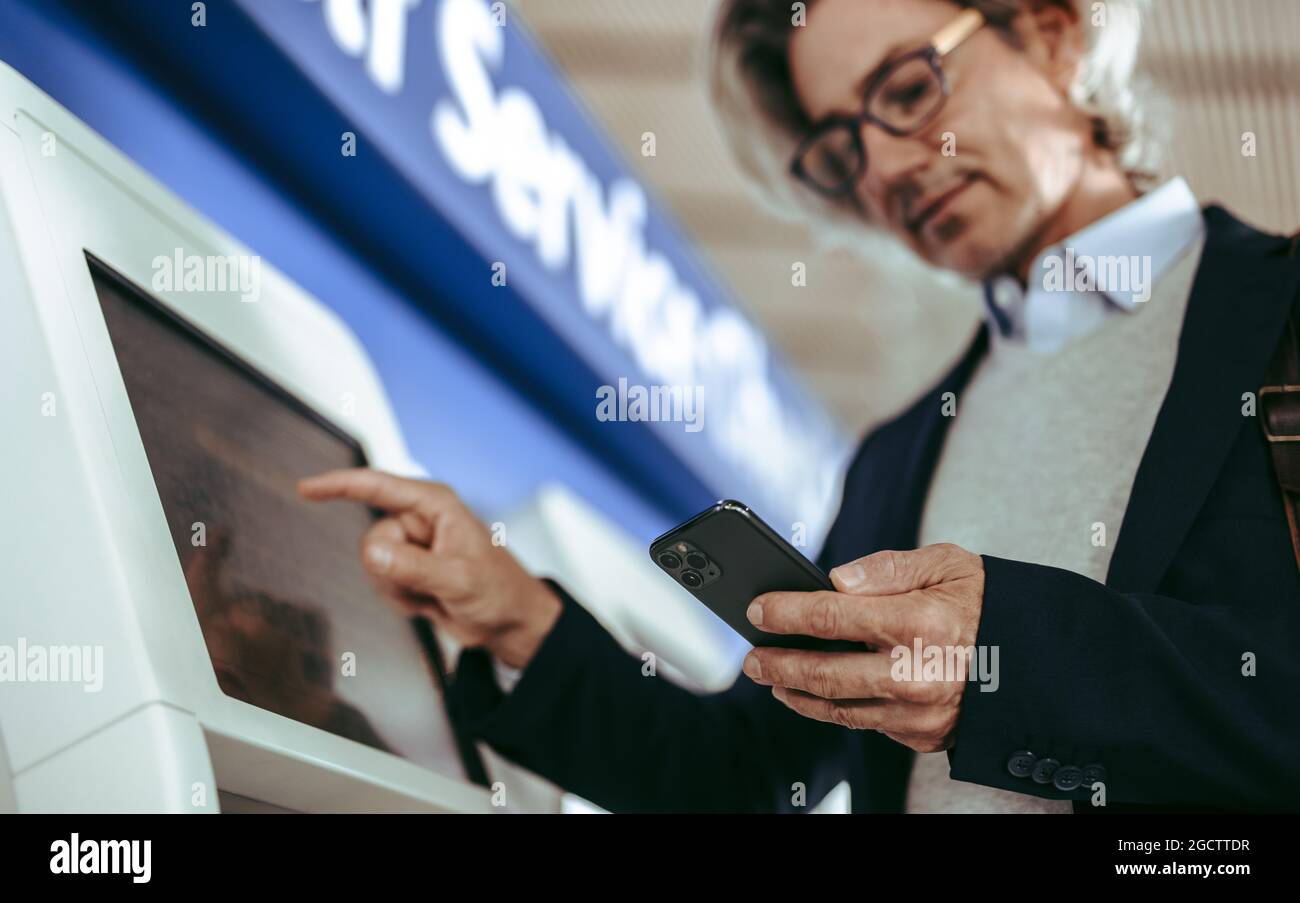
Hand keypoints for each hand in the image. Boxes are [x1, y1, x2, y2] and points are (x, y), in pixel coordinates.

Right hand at [297, 468, 561, 668]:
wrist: (509, 622)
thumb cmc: (498, 591)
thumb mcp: (458, 581)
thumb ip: (413, 568)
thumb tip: (373, 554)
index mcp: (436, 505)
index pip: (377, 488)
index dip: (339, 485)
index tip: (306, 487)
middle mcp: (420, 520)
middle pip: (372, 541)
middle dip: (391, 571)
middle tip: (427, 584)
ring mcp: (412, 545)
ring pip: (373, 566)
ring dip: (398, 589)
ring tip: (434, 593)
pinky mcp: (408, 569)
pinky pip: (381, 584)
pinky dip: (401, 599)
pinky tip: (429, 602)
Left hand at [742, 544, 984, 752]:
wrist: (1044, 664)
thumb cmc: (993, 606)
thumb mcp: (949, 564)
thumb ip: (888, 569)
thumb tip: (836, 580)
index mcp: (918, 622)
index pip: (830, 616)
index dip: (785, 612)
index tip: (757, 610)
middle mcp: (914, 673)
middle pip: (823, 674)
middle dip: (777, 665)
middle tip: (752, 658)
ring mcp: (918, 712)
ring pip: (839, 710)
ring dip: (798, 695)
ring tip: (775, 679)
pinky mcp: (923, 736)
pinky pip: (868, 724)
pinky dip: (839, 709)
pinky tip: (821, 694)